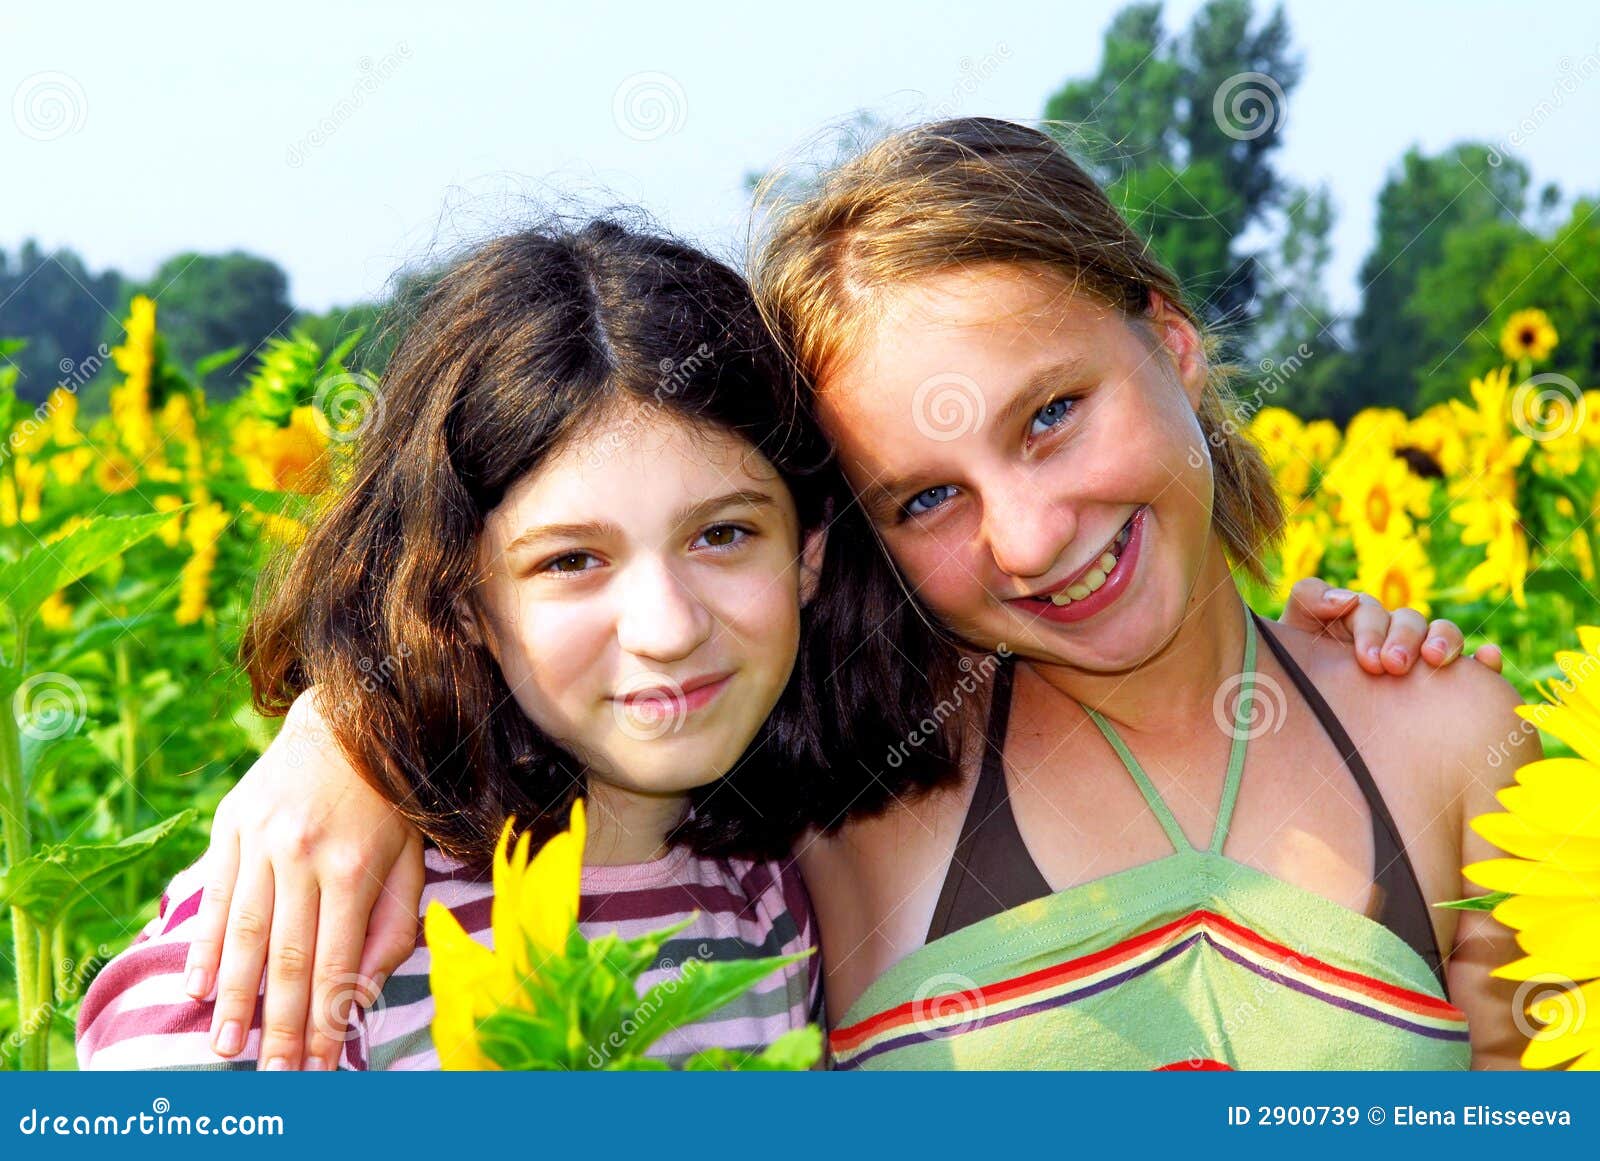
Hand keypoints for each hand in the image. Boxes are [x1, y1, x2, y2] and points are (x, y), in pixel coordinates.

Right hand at [183, 688, 425, 1069]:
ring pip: (243, 934)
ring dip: (233, 998)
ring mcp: (261, 838)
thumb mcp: (411, 859)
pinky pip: (214, 895)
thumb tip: (356, 996)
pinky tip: (199, 987)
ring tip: (225, 1047)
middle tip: (271, 1075)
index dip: (322, 1022)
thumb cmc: (390, 801)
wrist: (349, 717)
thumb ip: (389, 927)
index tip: (315, 1066)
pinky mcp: (231, 823)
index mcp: (354, 867)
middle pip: (285, 960)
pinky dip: (206, 945)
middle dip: (278, 1025)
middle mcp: (303, 855)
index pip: (334, 964)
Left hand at [1281, 577, 1503, 675]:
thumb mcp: (1291, 642)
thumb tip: (1348, 595)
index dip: (1367, 624)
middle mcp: (1388, 636)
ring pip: (1442, 634)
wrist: (1311, 741)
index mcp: (1350, 623)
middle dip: (1402, 639)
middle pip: (1406, 620)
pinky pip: (1475, 664)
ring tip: (1435, 661)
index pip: (1363, 607)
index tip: (1367, 660)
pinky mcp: (1446, 684)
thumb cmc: (1299, 687)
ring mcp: (1418, 659)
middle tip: (1392, 666)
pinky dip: (1484, 658)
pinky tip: (1487, 660)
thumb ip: (1310, 601)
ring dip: (1443, 641)